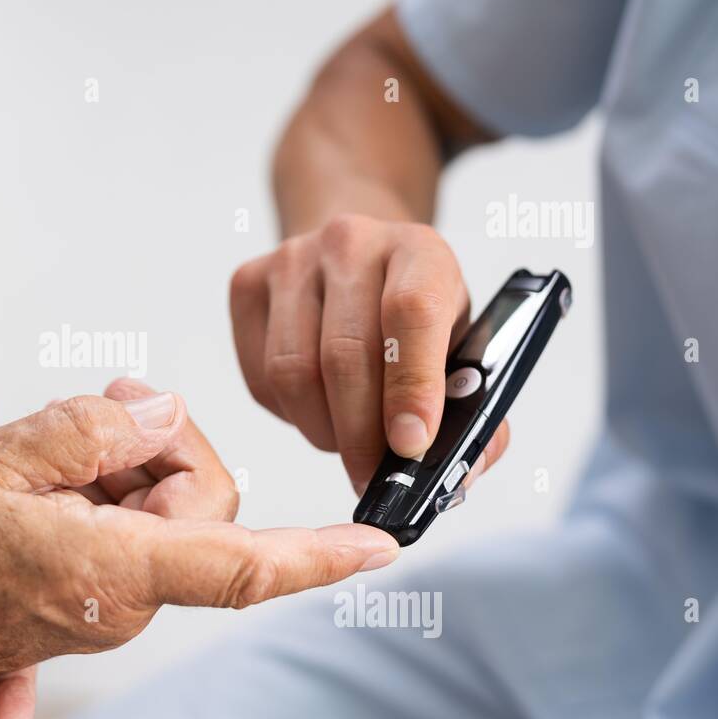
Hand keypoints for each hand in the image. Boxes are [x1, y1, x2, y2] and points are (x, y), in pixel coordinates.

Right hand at [0, 379, 396, 696]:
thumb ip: (88, 434)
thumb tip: (158, 411)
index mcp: (102, 575)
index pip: (236, 566)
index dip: (314, 556)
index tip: (378, 548)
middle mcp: (108, 605)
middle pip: (196, 512)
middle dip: (164, 449)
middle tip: (98, 407)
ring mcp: (84, 613)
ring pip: (155, 519)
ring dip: (117, 468)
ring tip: (37, 454)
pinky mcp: (58, 608)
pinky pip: (111, 535)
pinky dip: (92, 494)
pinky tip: (36, 481)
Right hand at [229, 213, 509, 492]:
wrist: (355, 253)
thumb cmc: (413, 308)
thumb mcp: (460, 340)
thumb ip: (470, 405)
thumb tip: (452, 473)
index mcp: (420, 250)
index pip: (411, 312)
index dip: (411, 386)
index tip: (411, 445)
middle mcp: (351, 242)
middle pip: (343, 355)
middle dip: (360, 434)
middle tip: (373, 475)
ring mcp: (292, 259)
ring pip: (293, 373)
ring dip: (322, 429)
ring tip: (346, 441)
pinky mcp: (248, 283)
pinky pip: (260, 376)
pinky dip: (290, 413)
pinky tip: (316, 408)